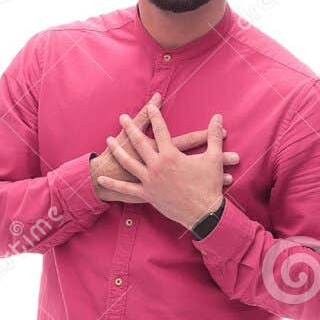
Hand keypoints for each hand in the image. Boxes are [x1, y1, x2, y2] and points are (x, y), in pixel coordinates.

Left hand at [97, 101, 229, 228]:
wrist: (204, 213)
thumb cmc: (209, 185)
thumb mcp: (214, 158)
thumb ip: (213, 136)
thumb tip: (218, 117)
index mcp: (171, 155)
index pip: (161, 130)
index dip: (155, 116)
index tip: (150, 106)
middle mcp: (157, 166)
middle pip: (139, 142)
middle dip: (130, 128)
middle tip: (122, 117)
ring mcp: (150, 181)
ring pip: (128, 162)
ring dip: (117, 150)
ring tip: (108, 140)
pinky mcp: (147, 195)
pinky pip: (126, 189)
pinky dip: (113, 183)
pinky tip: (101, 177)